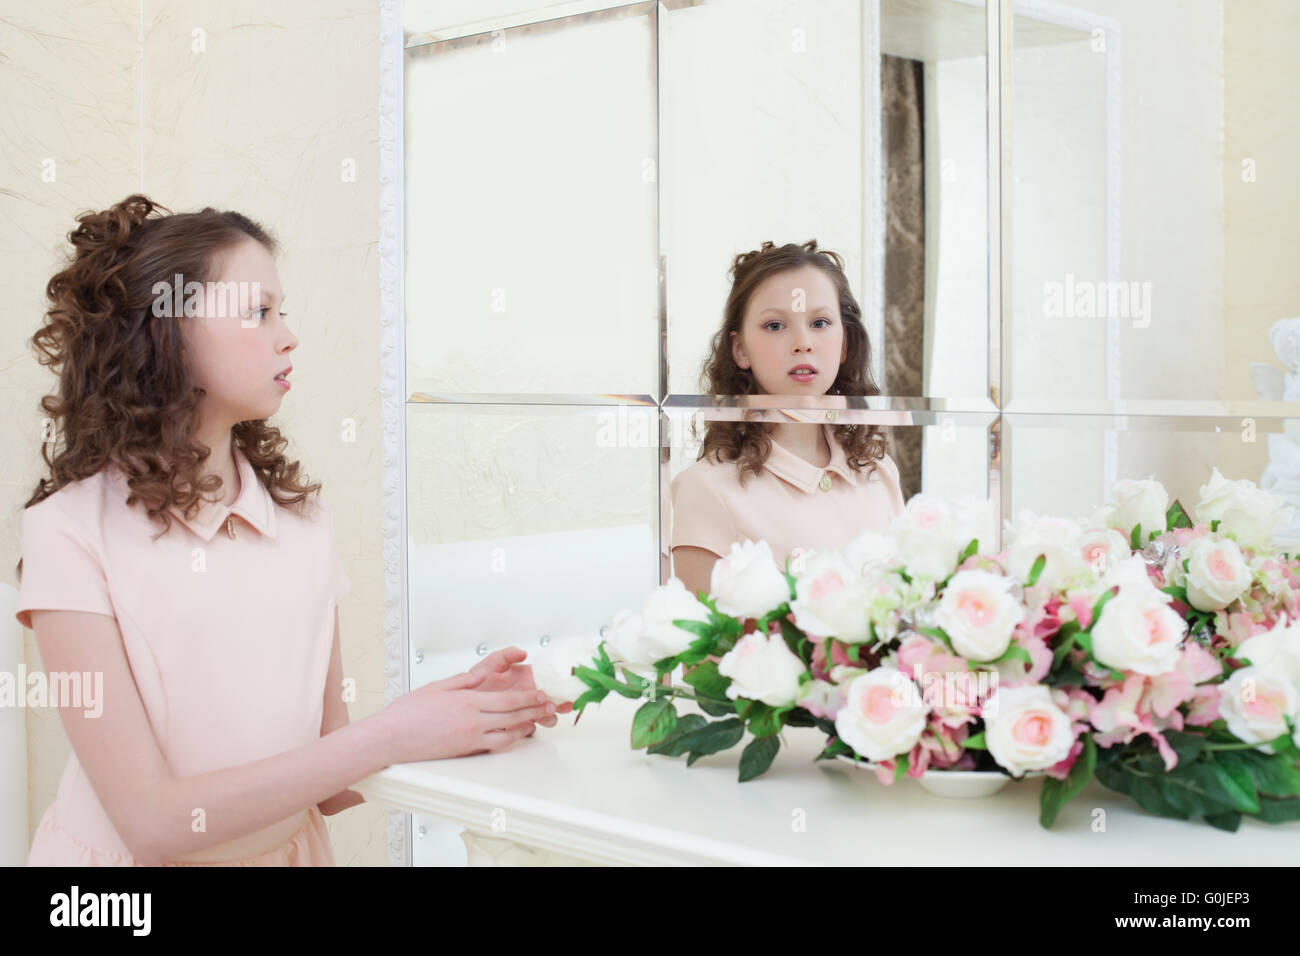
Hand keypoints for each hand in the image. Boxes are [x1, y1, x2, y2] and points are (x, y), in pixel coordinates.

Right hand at [379, 671, 555, 763]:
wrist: (388, 738)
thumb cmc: (407, 712)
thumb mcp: (438, 687)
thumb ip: (465, 681)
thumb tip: (484, 674)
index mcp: (467, 701)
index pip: (508, 700)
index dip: (530, 699)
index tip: (543, 695)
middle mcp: (472, 721)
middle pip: (513, 716)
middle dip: (535, 711)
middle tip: (552, 708)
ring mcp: (469, 739)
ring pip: (507, 735)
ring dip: (526, 727)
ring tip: (539, 722)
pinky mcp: (463, 753)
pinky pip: (493, 747)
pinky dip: (508, 741)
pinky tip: (515, 737)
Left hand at [461, 647, 573, 732]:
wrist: (462, 702)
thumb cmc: (477, 681)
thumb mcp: (490, 664)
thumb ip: (506, 656)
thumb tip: (523, 653)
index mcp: (526, 679)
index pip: (547, 681)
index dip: (557, 684)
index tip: (564, 687)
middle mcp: (527, 695)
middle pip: (550, 700)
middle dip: (560, 703)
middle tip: (564, 705)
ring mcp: (523, 711)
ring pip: (543, 716)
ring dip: (549, 717)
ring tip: (547, 716)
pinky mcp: (516, 725)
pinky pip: (529, 729)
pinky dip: (532, 728)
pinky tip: (530, 725)